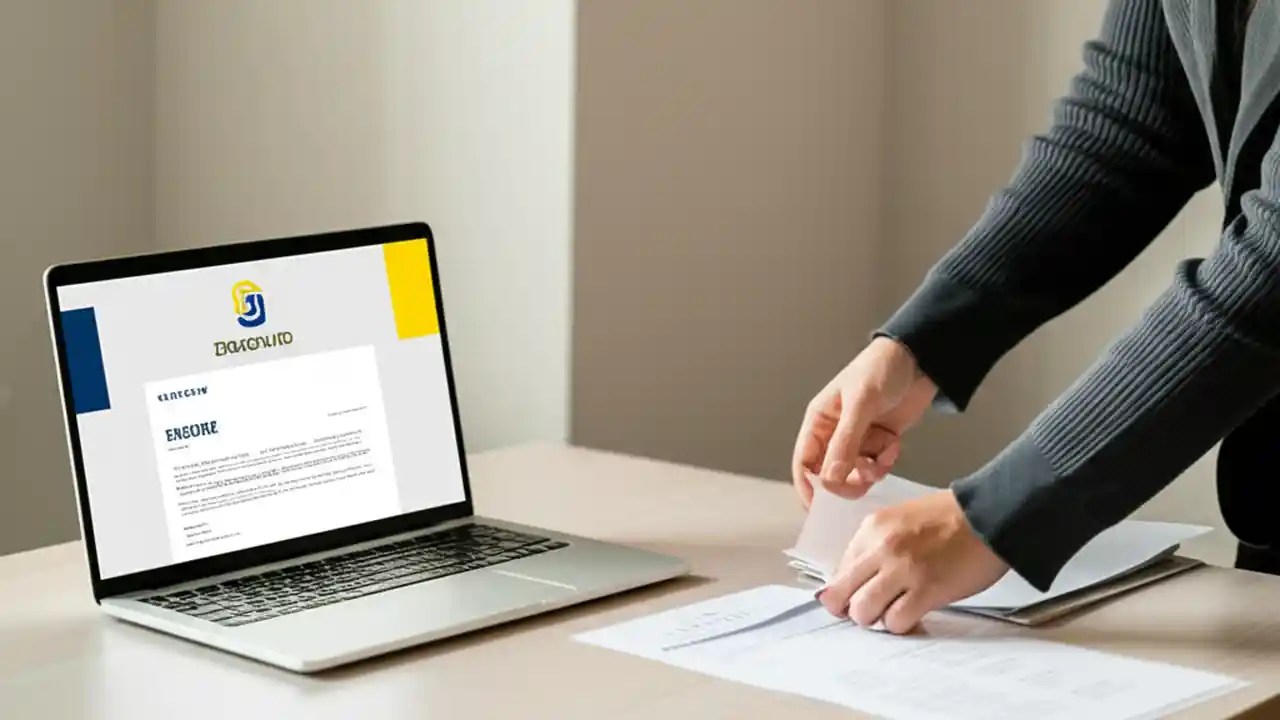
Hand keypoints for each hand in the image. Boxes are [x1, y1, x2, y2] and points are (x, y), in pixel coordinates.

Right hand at [792, 338, 936, 506]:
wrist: (920, 361)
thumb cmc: (881, 369)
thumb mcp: (861, 403)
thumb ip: (845, 442)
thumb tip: (830, 479)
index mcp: (820, 421)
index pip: (804, 461)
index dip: (808, 486)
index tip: (819, 506)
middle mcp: (835, 433)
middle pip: (829, 473)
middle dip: (845, 481)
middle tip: (863, 480)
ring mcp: (858, 440)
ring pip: (854, 474)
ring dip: (868, 473)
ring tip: (882, 458)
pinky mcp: (879, 443)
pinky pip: (877, 466)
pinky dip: (886, 462)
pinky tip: (894, 445)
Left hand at [817, 490, 1007, 633]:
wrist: (988, 514)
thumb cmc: (949, 518)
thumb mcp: (899, 520)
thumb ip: (875, 546)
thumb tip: (857, 579)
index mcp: (871, 529)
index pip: (837, 570)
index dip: (844, 589)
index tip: (854, 596)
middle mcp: (880, 548)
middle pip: (839, 595)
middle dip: (850, 609)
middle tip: (868, 611)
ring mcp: (902, 570)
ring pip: (863, 612)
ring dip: (875, 619)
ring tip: (892, 612)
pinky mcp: (926, 590)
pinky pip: (896, 621)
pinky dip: (901, 624)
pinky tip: (913, 615)